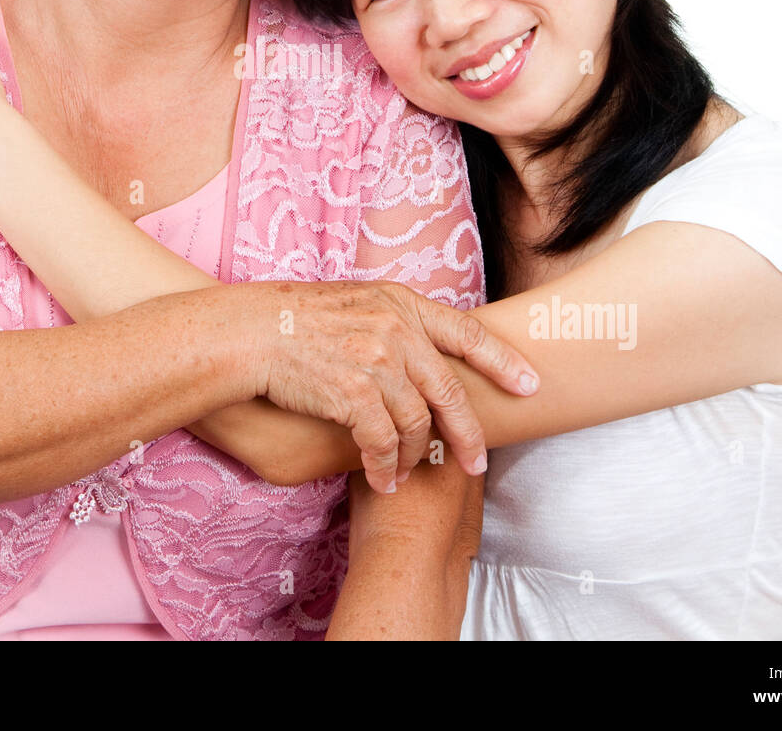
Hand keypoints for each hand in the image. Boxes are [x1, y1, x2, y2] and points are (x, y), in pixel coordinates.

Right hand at [243, 280, 538, 492]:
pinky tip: (382, 480)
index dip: (502, 360)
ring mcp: (377, 360)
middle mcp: (396, 329)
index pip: (466, 332)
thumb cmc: (294, 318)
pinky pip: (383, 443)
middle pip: (450, 391)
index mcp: (400, 303)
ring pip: (417, 423)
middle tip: (476, 461)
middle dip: (468, 433)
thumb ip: (392, 322)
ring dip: (414, 458)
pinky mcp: (354, 393)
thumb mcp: (355, 301)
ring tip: (404, 475)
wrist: (251, 331)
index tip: (530, 384)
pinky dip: (386, 467)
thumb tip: (421, 350)